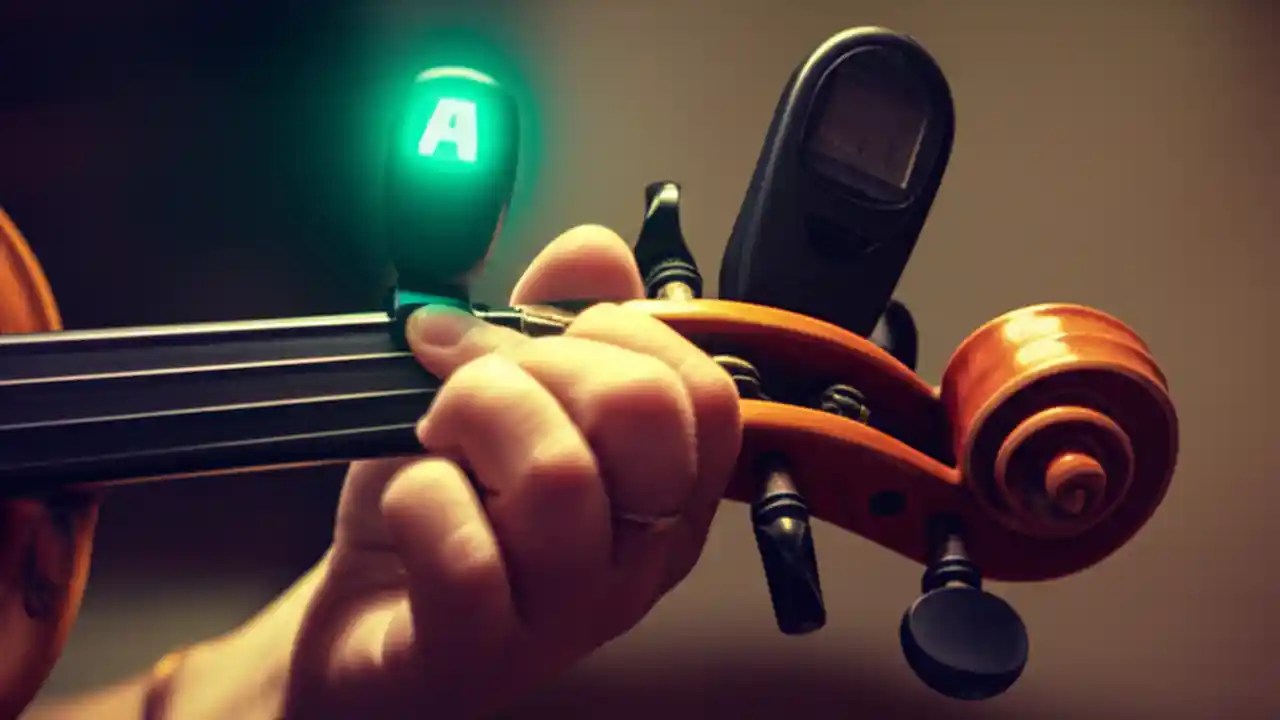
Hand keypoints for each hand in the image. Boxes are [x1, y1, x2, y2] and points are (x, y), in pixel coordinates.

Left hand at [283, 224, 741, 717]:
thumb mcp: (495, 401)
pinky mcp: (477, 656)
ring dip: (469, 422)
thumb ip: (548, 321)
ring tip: (436, 441)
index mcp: (662, 496)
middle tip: (471, 385)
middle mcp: (635, 560)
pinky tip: (411, 502)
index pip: (705, 393)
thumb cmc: (442, 519)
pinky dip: (419, 498)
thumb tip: (595, 251)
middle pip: (643, 416)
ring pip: (555, 477)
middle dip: (538, 363)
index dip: (617, 332)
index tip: (537, 335)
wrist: (365, 631)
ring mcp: (565, 617)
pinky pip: (467, 557)